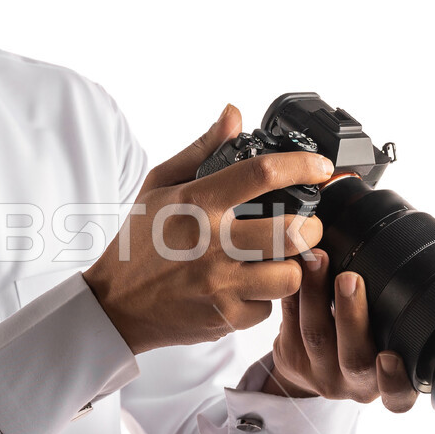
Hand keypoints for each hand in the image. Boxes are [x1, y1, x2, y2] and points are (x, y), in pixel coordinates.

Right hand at [83, 104, 331, 354]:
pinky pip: (268, 308)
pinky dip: (264, 298)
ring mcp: (219, 284)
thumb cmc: (137, 243)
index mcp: (195, 204)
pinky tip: (248, 287)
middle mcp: (210, 244)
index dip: (301, 165)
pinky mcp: (224, 317)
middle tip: (307, 225)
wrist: (114, 304)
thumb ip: (200, 151)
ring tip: (279, 260)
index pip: (260, 174)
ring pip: (290, 276)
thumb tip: (233, 116)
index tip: (320, 167)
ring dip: (292, 266)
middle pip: (292, 231)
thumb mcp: (158, 186)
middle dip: (312, 226)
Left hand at [264, 248, 418, 412]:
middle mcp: (355, 383)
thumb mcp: (395, 329)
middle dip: (351, 316)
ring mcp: (320, 372)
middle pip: (353, 358)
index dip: (394, 381)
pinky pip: (290, 321)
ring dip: (316, 293)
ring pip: (316, 335)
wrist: (311, 365)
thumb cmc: (367, 335)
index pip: (397, 397)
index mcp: (389, 381)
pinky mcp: (290, 356)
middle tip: (349, 279)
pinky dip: (294, 289)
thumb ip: (420, 297)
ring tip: (318, 259)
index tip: (389, 356)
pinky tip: (296, 263)